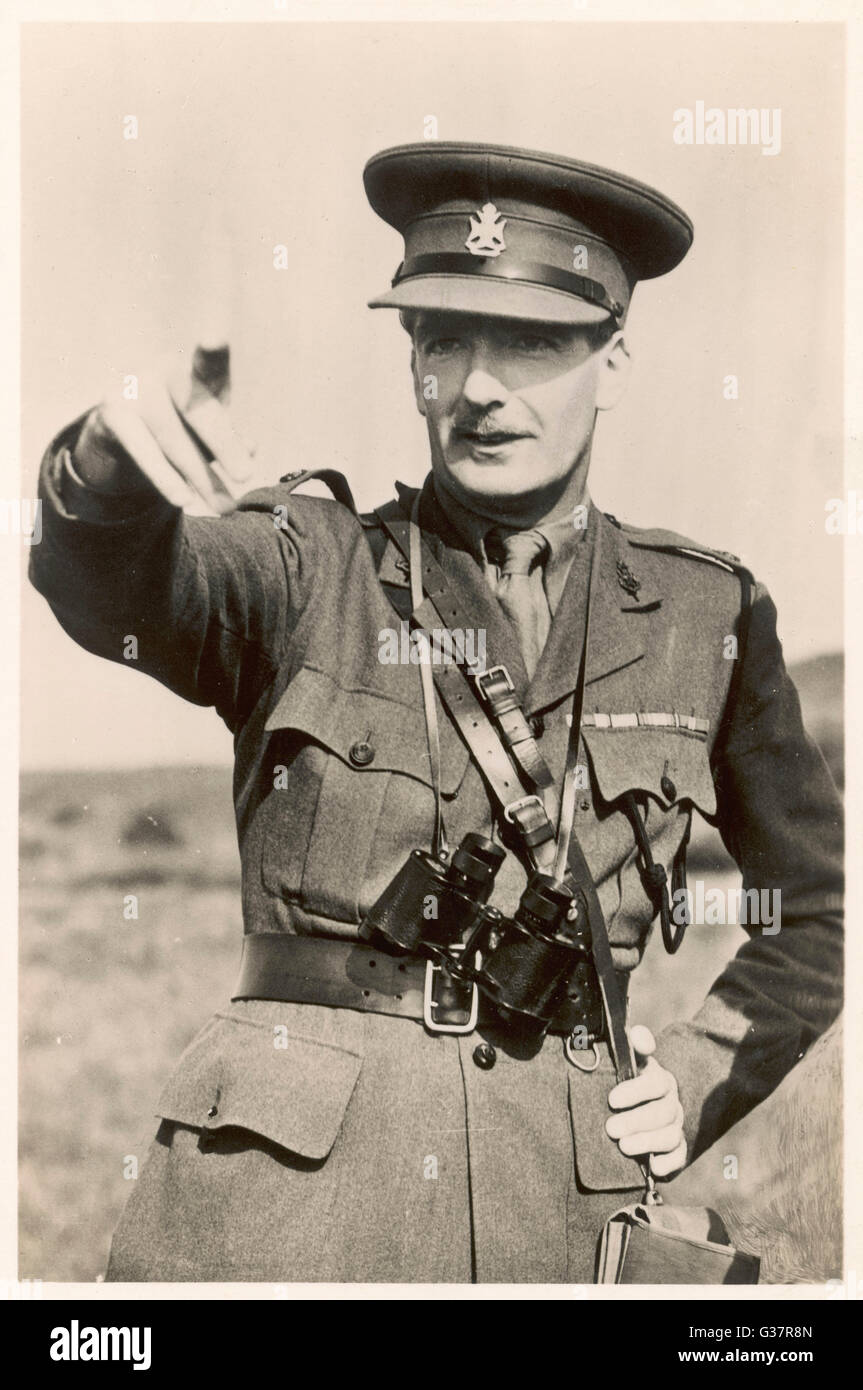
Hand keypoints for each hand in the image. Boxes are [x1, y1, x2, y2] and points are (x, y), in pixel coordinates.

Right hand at [73, 343, 252, 514]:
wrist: (121, 435)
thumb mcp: (210, 433)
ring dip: (200, 477)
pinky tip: (183, 499)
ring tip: (225, 506)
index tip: (215, 335)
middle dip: (224, 446)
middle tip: (246, 477)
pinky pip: (143, 451)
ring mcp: (135, 386)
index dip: (212, 349)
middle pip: (197, 408)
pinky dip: (165, 478)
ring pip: (173, 439)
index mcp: (195, 370)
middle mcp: (164, 368)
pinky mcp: (112, 411)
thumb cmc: (181, 428)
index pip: (209, 362)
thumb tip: (250, 447)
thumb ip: (231, 438)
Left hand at [605, 1024, 686, 1177]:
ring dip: (647, 1142)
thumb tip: (639, 1035)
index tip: (612, 1099)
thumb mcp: (628, 1062)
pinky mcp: (676, 1151)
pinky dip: (668, 1163)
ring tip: (623, 1146)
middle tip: (610, 1128)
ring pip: (670, 1135)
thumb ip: (632, 1046)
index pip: (656, 1082)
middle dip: (636, 1121)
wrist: (637, 1111)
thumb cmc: (626, 1083)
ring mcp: (675, 1127)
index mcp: (659, 1080)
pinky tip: (652, 1166)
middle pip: (662, 1112)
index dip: (636, 1091)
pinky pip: (679, 1157)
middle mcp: (671, 1103)